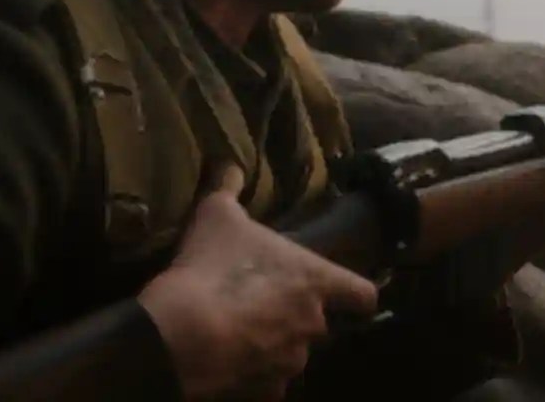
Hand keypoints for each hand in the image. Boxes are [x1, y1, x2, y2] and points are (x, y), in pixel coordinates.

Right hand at [137, 166, 378, 400]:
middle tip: (266, 305)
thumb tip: (227, 165)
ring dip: (276, 346)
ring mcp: (291, 361)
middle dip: (299, 317)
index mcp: (317, 282)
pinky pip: (267, 385)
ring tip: (241, 333)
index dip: (357, 296)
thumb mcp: (217, 217)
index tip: (347, 295)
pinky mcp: (265, 390)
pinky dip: (253, 376)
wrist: (180, 334)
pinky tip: (229, 361)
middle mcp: (314, 324)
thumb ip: (227, 190)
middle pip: (321, 324)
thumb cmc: (212, 268)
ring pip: (292, 355)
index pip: (364, 296)